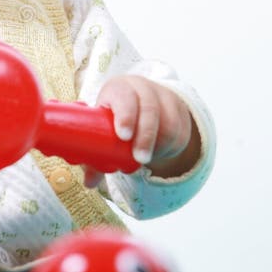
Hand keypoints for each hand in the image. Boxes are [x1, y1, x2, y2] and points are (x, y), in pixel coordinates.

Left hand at [83, 75, 198, 186]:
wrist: (141, 100)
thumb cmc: (114, 117)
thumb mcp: (103, 129)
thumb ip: (95, 155)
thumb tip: (90, 182)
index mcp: (118, 89)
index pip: (124, 97)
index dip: (125, 115)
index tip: (123, 136)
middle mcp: (141, 88)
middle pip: (149, 109)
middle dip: (146, 136)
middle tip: (140, 159)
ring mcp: (163, 96)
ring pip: (169, 122)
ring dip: (160, 145)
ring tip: (146, 157)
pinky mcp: (179, 108)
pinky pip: (181, 131)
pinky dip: (172, 147)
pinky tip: (160, 151)